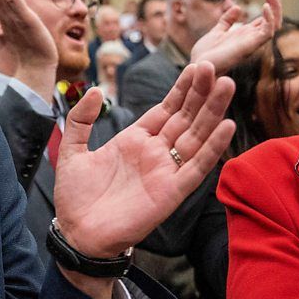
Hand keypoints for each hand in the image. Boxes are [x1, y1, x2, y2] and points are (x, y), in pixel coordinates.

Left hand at [53, 63, 234, 298]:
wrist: (75, 232)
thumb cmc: (75, 196)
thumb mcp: (72, 150)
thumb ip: (80, 119)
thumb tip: (97, 90)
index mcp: (134, 140)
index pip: (165, 109)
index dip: (181, 89)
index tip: (196, 67)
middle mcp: (155, 153)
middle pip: (185, 117)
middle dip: (200, 93)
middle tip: (214, 66)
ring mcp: (165, 171)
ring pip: (195, 136)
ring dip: (212, 112)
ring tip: (226, 85)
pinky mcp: (171, 192)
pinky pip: (196, 167)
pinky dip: (212, 148)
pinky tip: (226, 126)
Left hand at [191, 0, 282, 74]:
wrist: (199, 65)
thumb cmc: (206, 53)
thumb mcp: (217, 31)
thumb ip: (227, 20)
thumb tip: (237, 7)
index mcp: (246, 34)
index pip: (265, 18)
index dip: (269, 4)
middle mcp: (252, 38)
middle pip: (273, 20)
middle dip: (275, 3)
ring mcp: (252, 42)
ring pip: (274, 25)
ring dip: (275, 8)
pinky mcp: (250, 46)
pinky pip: (266, 33)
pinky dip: (269, 20)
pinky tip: (265, 7)